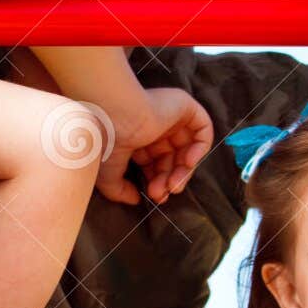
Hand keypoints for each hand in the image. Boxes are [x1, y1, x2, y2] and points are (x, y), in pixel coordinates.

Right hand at [98, 88, 213, 204]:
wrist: (114, 117)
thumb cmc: (106, 142)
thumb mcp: (108, 175)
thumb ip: (120, 191)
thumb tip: (136, 200)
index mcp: (135, 138)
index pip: (154, 163)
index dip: (157, 181)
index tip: (155, 196)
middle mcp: (153, 126)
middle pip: (171, 158)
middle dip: (168, 179)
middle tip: (164, 194)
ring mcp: (169, 116)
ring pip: (187, 148)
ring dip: (184, 171)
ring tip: (174, 185)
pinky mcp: (184, 106)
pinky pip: (202, 129)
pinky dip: (200, 149)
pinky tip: (187, 163)